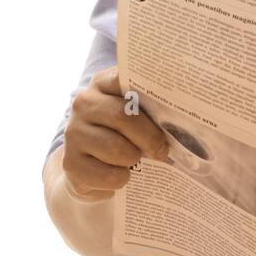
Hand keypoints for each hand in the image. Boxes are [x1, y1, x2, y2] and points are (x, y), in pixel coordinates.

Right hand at [62, 65, 169, 201]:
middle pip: (124, 117)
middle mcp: (83, 103)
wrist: (88, 168)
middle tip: (162, 150)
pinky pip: (109, 175)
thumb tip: (185, 114)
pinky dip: (122, 178)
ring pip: (118, 149)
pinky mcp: (70, 164)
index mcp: (102, 83)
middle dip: (150, 137)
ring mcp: (73, 133)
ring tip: (135, 159)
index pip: (125, 77)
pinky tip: (120, 174)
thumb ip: (150, 105)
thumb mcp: (134, 114)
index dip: (149, 90)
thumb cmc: (122, 135)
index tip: (170, 103)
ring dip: (134, 159)